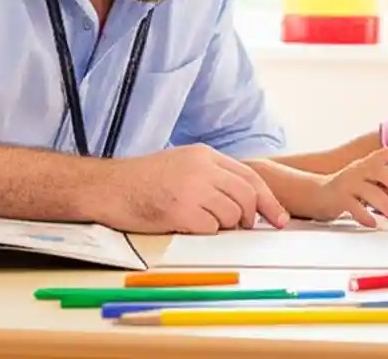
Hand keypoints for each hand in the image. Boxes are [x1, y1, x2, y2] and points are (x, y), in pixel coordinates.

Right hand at [104, 144, 289, 233]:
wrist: (108, 187)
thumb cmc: (142, 180)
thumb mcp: (182, 164)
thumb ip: (212, 175)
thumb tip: (245, 199)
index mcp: (205, 155)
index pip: (250, 176)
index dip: (269, 200)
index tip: (279, 218)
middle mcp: (202, 168)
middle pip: (247, 196)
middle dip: (251, 217)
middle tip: (244, 227)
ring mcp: (191, 189)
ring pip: (232, 214)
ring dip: (224, 225)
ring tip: (201, 220)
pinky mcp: (180, 211)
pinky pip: (211, 229)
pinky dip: (204, 232)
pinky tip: (186, 225)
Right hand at [311, 143, 387, 227]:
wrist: (317, 194)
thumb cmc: (347, 188)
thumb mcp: (365, 180)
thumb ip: (382, 184)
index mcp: (366, 164)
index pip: (384, 153)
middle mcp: (357, 171)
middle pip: (380, 172)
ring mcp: (348, 184)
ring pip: (370, 192)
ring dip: (385, 204)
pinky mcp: (339, 198)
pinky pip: (355, 207)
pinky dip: (367, 216)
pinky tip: (374, 222)